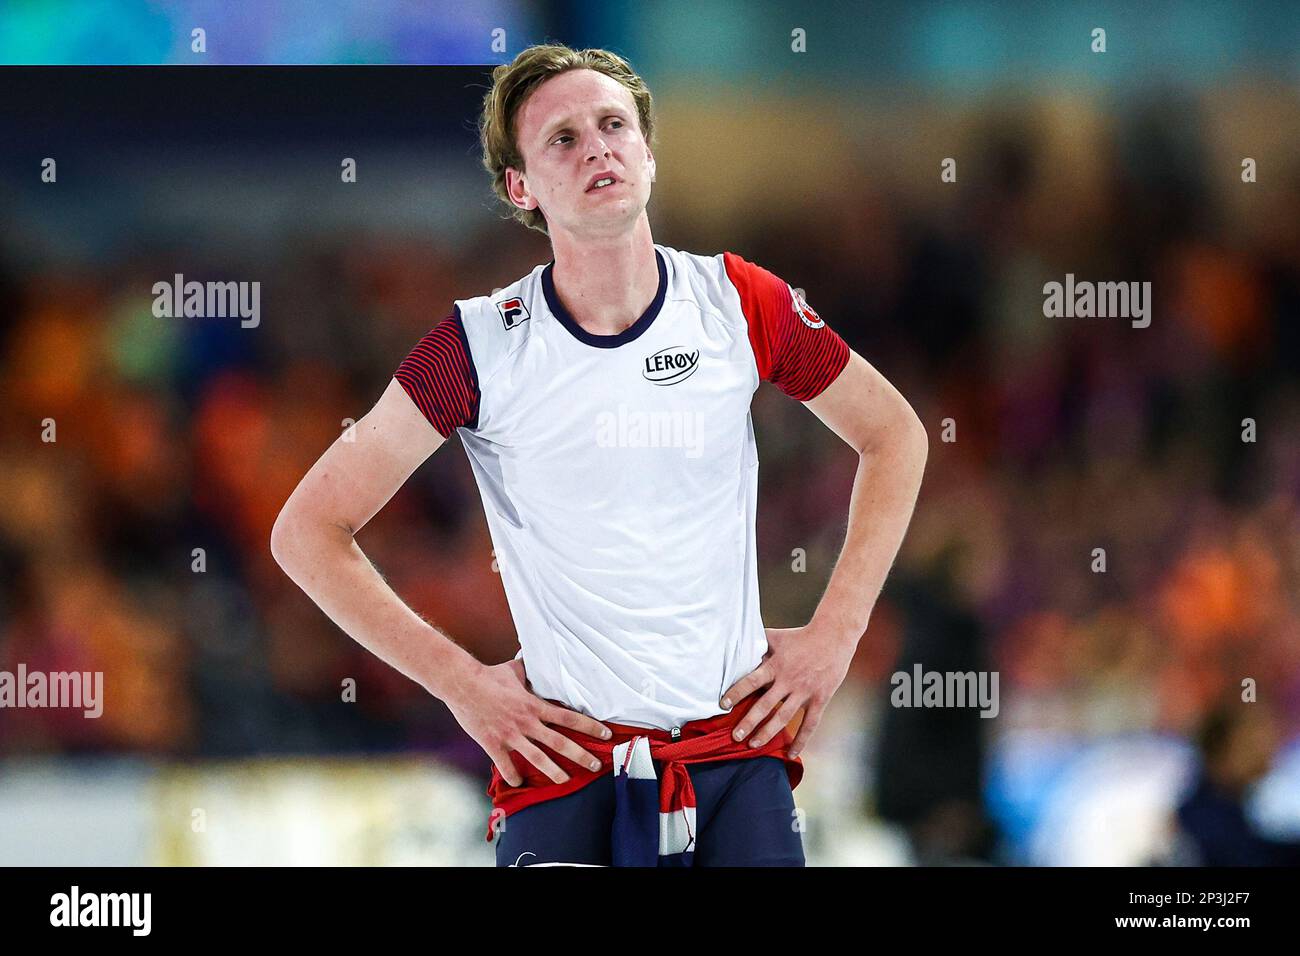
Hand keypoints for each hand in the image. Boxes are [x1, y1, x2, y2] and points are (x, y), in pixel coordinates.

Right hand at [445, 658, 611, 786]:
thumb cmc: (489, 675)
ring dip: (553, 772)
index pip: (569, 717)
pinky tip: (519, 782)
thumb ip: (529, 668)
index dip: (590, 727)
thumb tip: (536, 653)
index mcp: (534, 705)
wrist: (461, 683)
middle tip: (596, 766)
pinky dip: (513, 776)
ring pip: (537, 758)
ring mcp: (510, 734)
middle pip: (559, 742)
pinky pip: (506, 765)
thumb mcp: (514, 669)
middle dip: (580, 755)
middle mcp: (526, 722)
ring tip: (566, 782)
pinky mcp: (492, 743)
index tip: (606, 735)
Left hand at [719, 624, 856, 757]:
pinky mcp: (820, 699)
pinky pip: (810, 724)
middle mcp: (789, 681)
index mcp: (776, 665)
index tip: (723, 704)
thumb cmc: (801, 636)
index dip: (737, 693)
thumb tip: (737, 644)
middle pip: (765, 705)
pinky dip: (801, 740)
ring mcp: (805, 692)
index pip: (752, 681)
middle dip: (748, 722)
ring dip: (767, 733)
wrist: (834, 636)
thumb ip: (758, 644)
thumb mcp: (777, 637)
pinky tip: (791, 754)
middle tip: (735, 736)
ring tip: (753, 745)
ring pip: (783, 717)